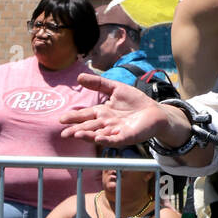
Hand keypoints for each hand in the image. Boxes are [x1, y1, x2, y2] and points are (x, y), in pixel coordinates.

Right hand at [61, 73, 188, 148]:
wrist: (155, 111)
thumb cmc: (135, 101)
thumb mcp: (115, 88)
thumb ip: (98, 83)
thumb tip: (79, 77)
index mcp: (103, 112)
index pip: (85, 115)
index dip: (74, 117)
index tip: (61, 120)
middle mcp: (107, 124)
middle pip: (89, 127)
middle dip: (76, 130)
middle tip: (64, 133)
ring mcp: (116, 131)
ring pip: (99, 134)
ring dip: (88, 135)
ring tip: (77, 135)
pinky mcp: (127, 136)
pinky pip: (115, 140)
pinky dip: (106, 140)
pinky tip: (98, 139)